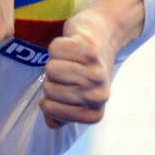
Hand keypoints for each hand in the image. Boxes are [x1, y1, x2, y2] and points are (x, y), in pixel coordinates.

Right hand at [39, 10, 115, 128]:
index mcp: (93, 114)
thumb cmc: (83, 72)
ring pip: (50, 69)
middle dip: (53, 78)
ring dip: (55, 60)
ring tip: (71, 59)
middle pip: (48, 89)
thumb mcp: (73, 100)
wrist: (105, 37)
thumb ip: (57, 116)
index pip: (50, 109)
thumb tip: (50, 116)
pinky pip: (54, 50)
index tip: (66, 89)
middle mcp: (98, 97)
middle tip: (69, 71)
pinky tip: (72, 44)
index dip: (49, 97)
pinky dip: (59, 44)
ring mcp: (96, 74)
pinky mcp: (90, 50)